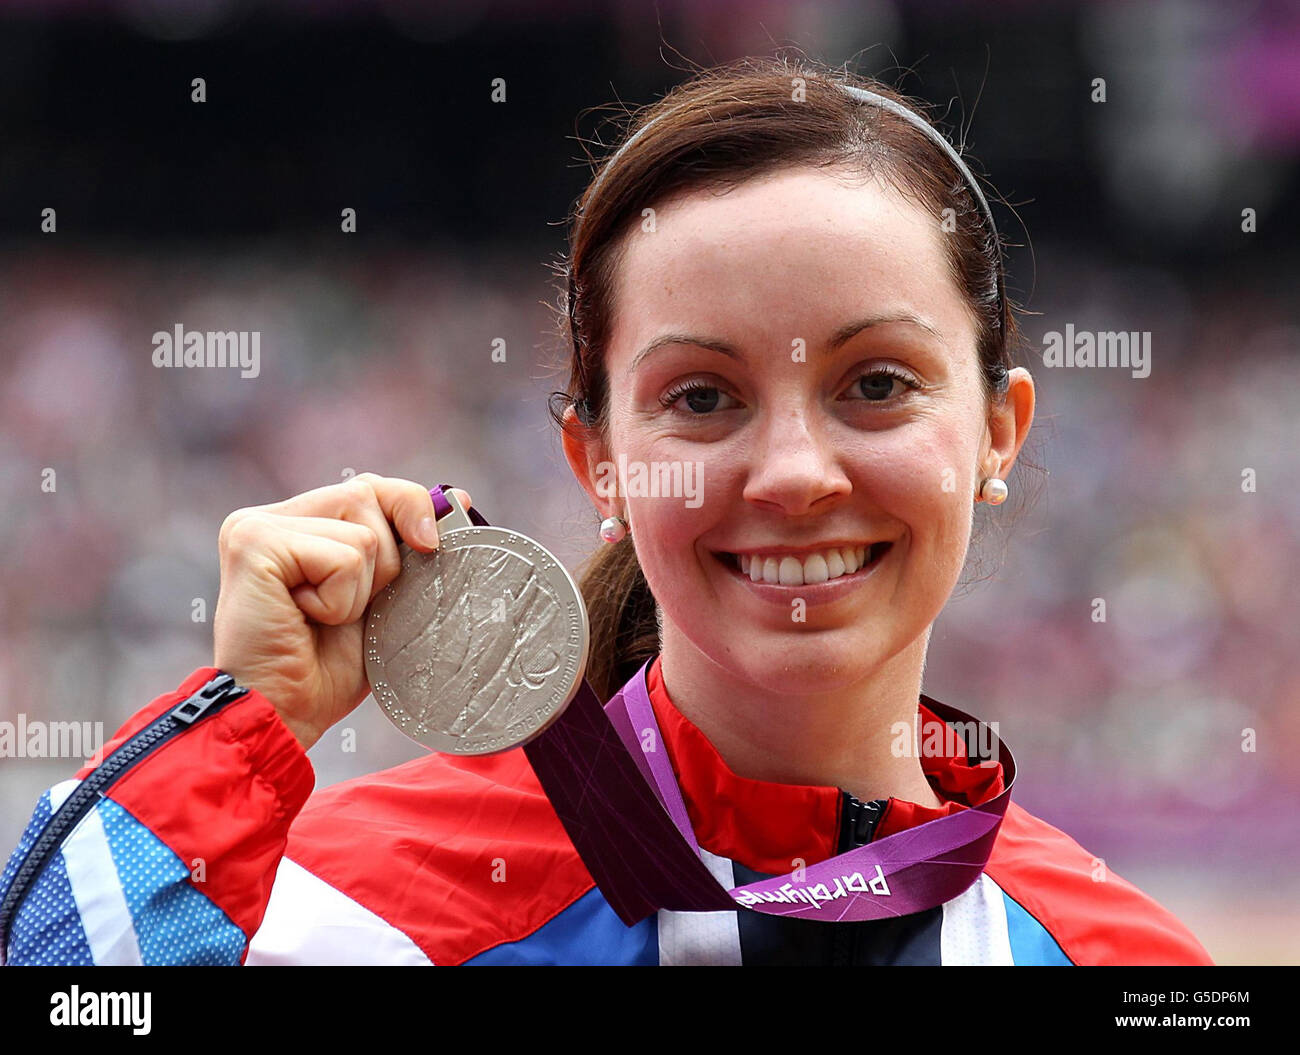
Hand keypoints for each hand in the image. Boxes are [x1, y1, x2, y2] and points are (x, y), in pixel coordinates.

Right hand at [212, 474, 472, 749]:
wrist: (282, 716)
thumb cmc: (327, 668)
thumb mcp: (381, 598)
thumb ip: (406, 546)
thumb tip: (461, 497)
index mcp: (297, 524)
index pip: (369, 487)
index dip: (410, 510)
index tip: (431, 544)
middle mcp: (270, 517)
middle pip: (370, 496)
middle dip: (386, 564)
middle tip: (347, 611)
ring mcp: (255, 527)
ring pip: (364, 536)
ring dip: (360, 593)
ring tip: (320, 620)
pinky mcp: (254, 543)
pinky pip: (344, 560)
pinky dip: (340, 602)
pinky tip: (304, 620)